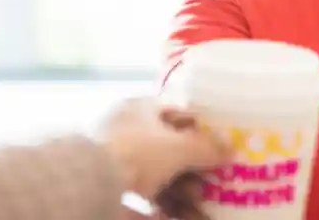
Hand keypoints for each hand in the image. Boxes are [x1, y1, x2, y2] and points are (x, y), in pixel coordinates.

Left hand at [101, 99, 226, 218]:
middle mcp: (126, 133)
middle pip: (168, 152)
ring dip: (181, 197)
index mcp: (139, 110)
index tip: (218, 148)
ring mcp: (114, 164)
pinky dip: (160, 212)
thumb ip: (207, 148)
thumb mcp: (180, 148)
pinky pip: (140, 203)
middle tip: (212, 188)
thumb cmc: (137, 153)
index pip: (175, 113)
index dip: (199, 130)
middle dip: (192, 173)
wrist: (87, 185)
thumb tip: (231, 148)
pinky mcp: (107, 193)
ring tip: (199, 213)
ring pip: (156, 181)